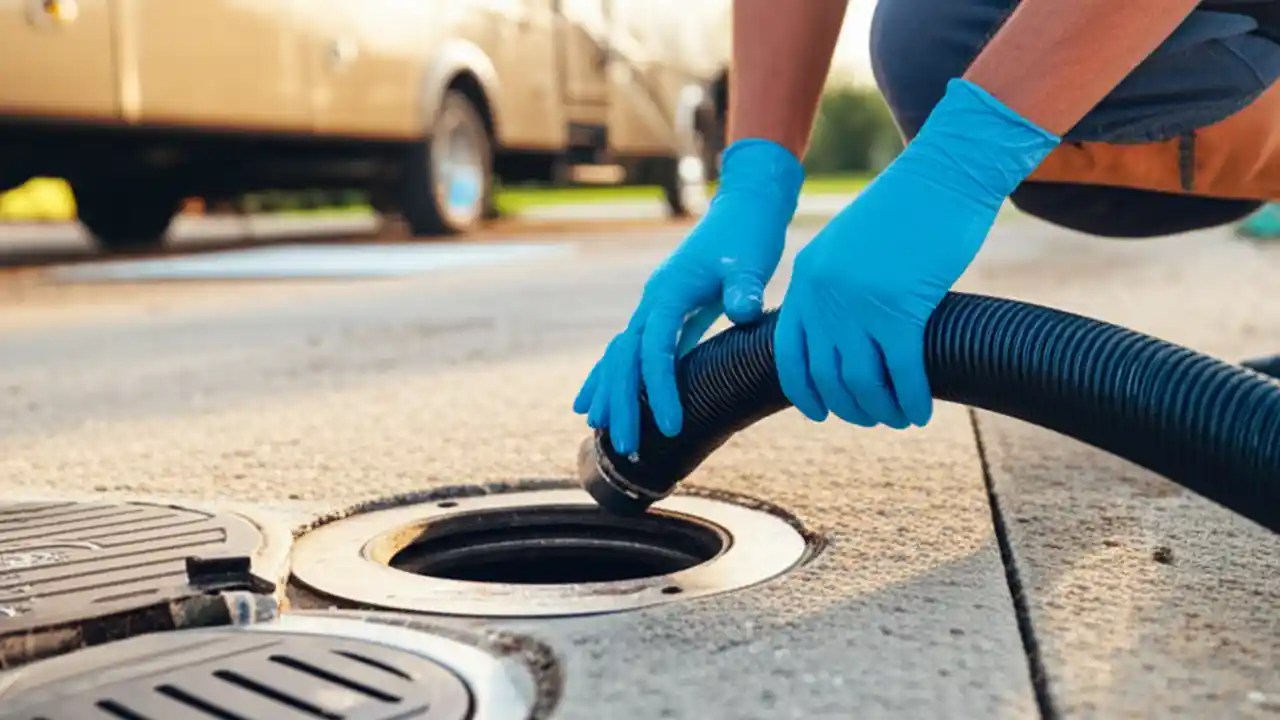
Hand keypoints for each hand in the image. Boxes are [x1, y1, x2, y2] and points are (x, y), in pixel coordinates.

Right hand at [575, 139, 804, 454]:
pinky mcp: (664, 313)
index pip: (656, 350)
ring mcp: (654, 307)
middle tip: (625, 448)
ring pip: (621, 356)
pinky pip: (633, 351)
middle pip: (627, 359)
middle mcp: (653, 302)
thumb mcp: (751, 259)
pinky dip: (616, 377)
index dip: (660, 389)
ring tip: (602, 433)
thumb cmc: (750, 235)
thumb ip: (745, 286)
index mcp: (669, 292)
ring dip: (612, 394)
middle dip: (623, 403)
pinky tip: (601, 402)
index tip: (671, 426)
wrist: (744, 209)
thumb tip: (743, 309)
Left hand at [775, 79, 1059, 427]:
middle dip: (849, 406)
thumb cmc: (907, 211)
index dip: (804, 391)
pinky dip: (911, 400)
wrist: (946, 173)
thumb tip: (841, 337)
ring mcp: (858, 303)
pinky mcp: (900, 308)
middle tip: (872, 417)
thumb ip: (836, 288)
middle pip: (826, 375)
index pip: (788, 352)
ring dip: (880, 409)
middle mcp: (823, 294)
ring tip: (899, 419)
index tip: (820, 413)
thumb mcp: (851, 248)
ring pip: (861, 381)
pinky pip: (902, 373)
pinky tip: (922, 412)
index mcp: (807, 278)